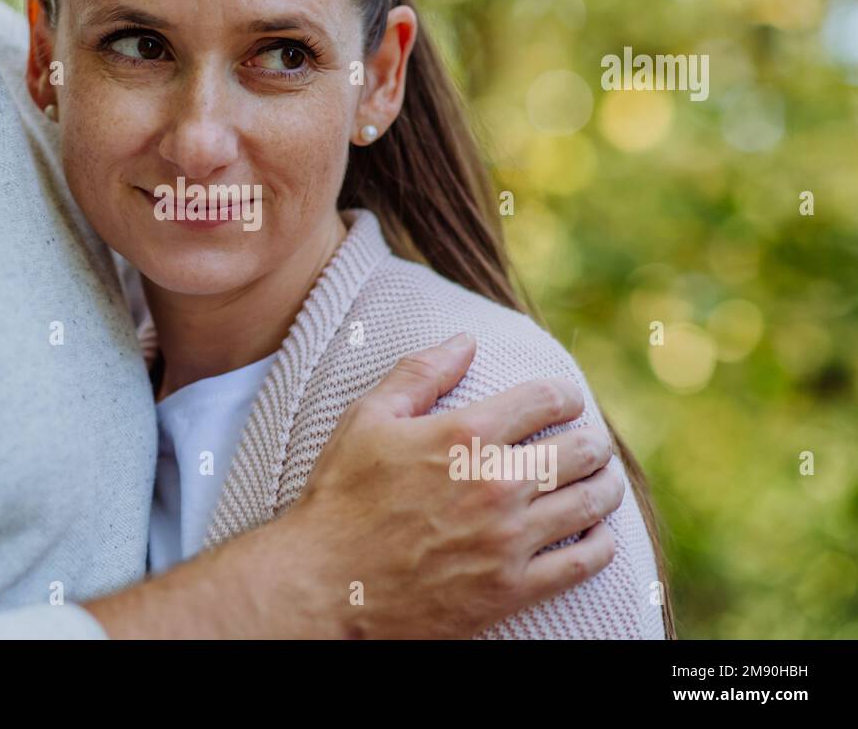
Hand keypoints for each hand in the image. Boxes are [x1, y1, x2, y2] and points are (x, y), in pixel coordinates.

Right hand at [282, 332, 623, 638]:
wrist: (324, 585)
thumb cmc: (340, 497)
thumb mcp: (367, 419)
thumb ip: (420, 373)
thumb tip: (465, 341)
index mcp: (464, 435)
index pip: (547, 399)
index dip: (566, 395)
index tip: (567, 402)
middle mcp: (496, 483)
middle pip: (582, 449)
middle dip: (592, 439)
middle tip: (589, 442)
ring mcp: (508, 539)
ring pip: (592, 501)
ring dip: (605, 484)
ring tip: (601, 480)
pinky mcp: (512, 589)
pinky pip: (584, 562)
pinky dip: (602, 542)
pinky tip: (597, 534)